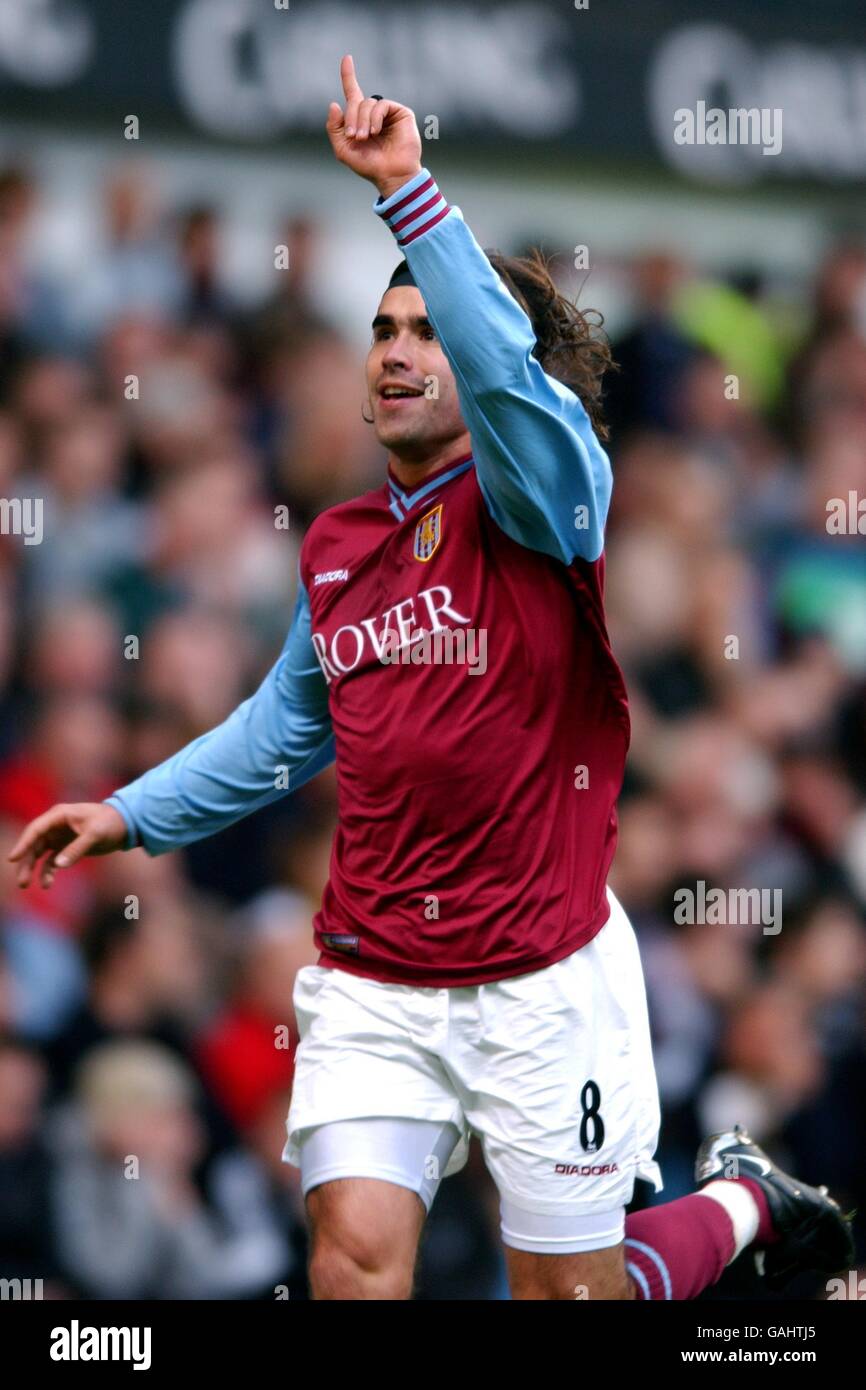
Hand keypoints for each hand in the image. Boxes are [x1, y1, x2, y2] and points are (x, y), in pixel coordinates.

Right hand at [7, 802, 128, 887]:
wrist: (124, 824)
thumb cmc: (110, 823)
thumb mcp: (95, 834)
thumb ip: (77, 849)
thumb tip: (58, 865)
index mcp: (59, 816)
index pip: (36, 829)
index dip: (23, 844)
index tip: (13, 858)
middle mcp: (55, 825)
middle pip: (33, 844)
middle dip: (25, 862)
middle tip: (21, 882)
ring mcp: (58, 836)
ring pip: (39, 854)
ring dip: (32, 869)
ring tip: (26, 885)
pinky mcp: (65, 847)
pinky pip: (51, 861)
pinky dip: (48, 871)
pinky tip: (47, 883)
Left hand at [325, 54, 421, 199]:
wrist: (391, 175)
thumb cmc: (368, 166)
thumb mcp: (343, 149)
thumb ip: (334, 128)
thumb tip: (334, 104)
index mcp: (360, 119)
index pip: (353, 93)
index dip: (348, 76)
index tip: (346, 58)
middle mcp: (374, 113)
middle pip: (356, 102)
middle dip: (352, 118)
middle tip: (355, 137)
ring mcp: (388, 112)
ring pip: (367, 103)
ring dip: (363, 121)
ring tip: (366, 138)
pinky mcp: (401, 113)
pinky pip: (381, 105)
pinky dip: (375, 118)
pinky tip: (376, 131)